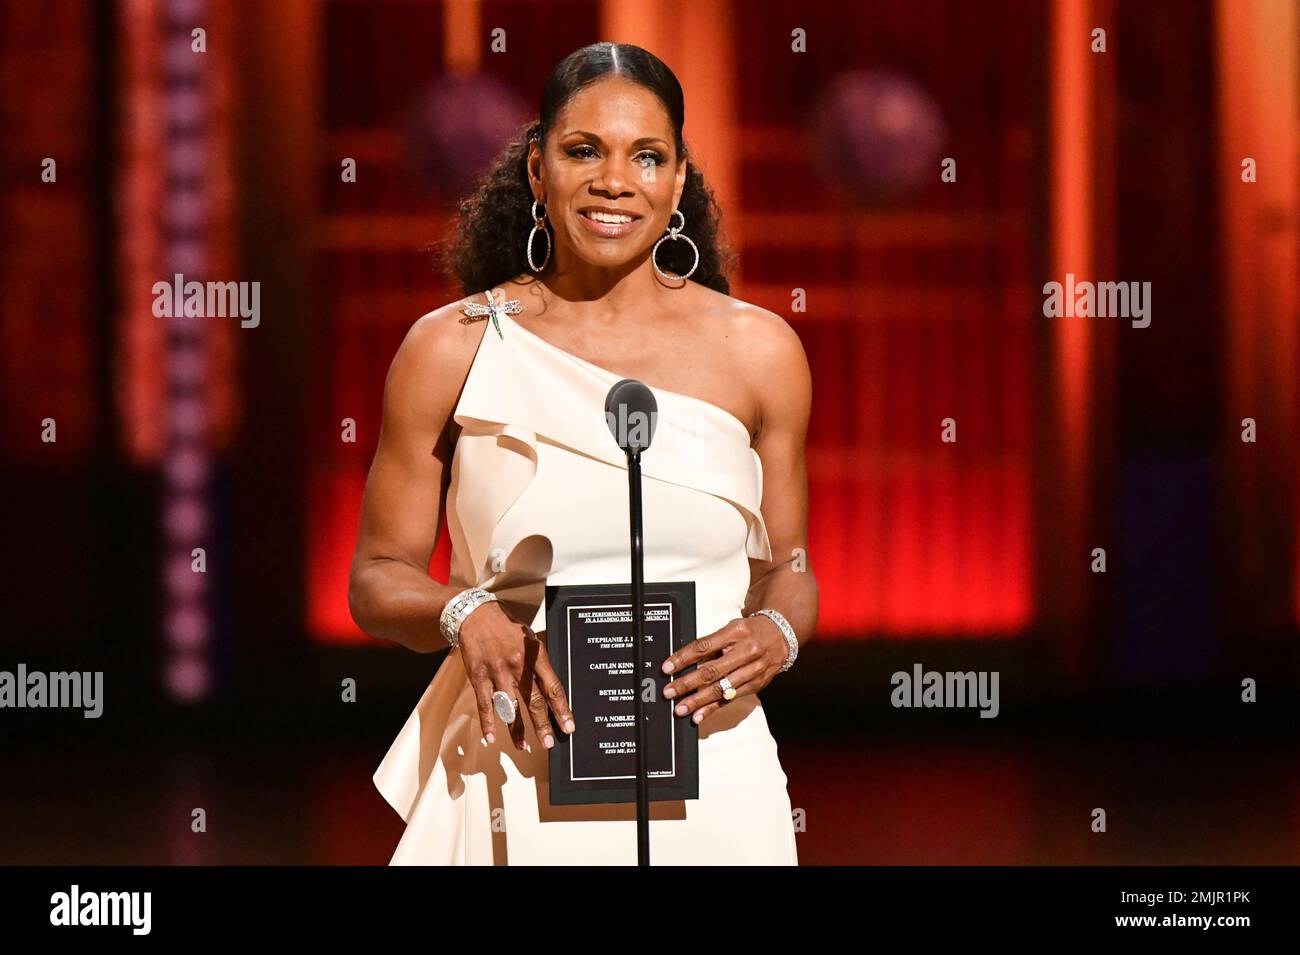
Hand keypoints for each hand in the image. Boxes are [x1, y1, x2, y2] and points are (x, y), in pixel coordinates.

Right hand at [455, 601, 575, 751]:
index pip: (552, 686)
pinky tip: (492, 738)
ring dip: (517, 730)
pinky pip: (485, 704)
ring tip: (524, 747)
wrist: (476, 616)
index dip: (561, 709)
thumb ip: (540, 663)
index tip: (568, 726)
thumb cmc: (507, 629)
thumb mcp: (530, 639)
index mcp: (535, 654)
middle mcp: (518, 664)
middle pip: (533, 700)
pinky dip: (488, 723)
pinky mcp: (479, 677)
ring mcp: (497, 672)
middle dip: (542, 725)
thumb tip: (552, 690)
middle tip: (550, 744)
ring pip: (509, 707)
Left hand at [660, 615, 788, 723]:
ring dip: (698, 701)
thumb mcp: (731, 629)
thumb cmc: (751, 631)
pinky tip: (699, 715)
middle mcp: (746, 651)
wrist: (781, 635)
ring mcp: (753, 670)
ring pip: (721, 688)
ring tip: (681, 708)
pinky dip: (713, 708)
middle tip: (669, 692)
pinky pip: (731, 698)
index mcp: (736, 632)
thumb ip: (712, 645)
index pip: (704, 646)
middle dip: (687, 684)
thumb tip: (686, 662)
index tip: (667, 668)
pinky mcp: (756, 685)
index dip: (683, 658)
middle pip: (712, 670)